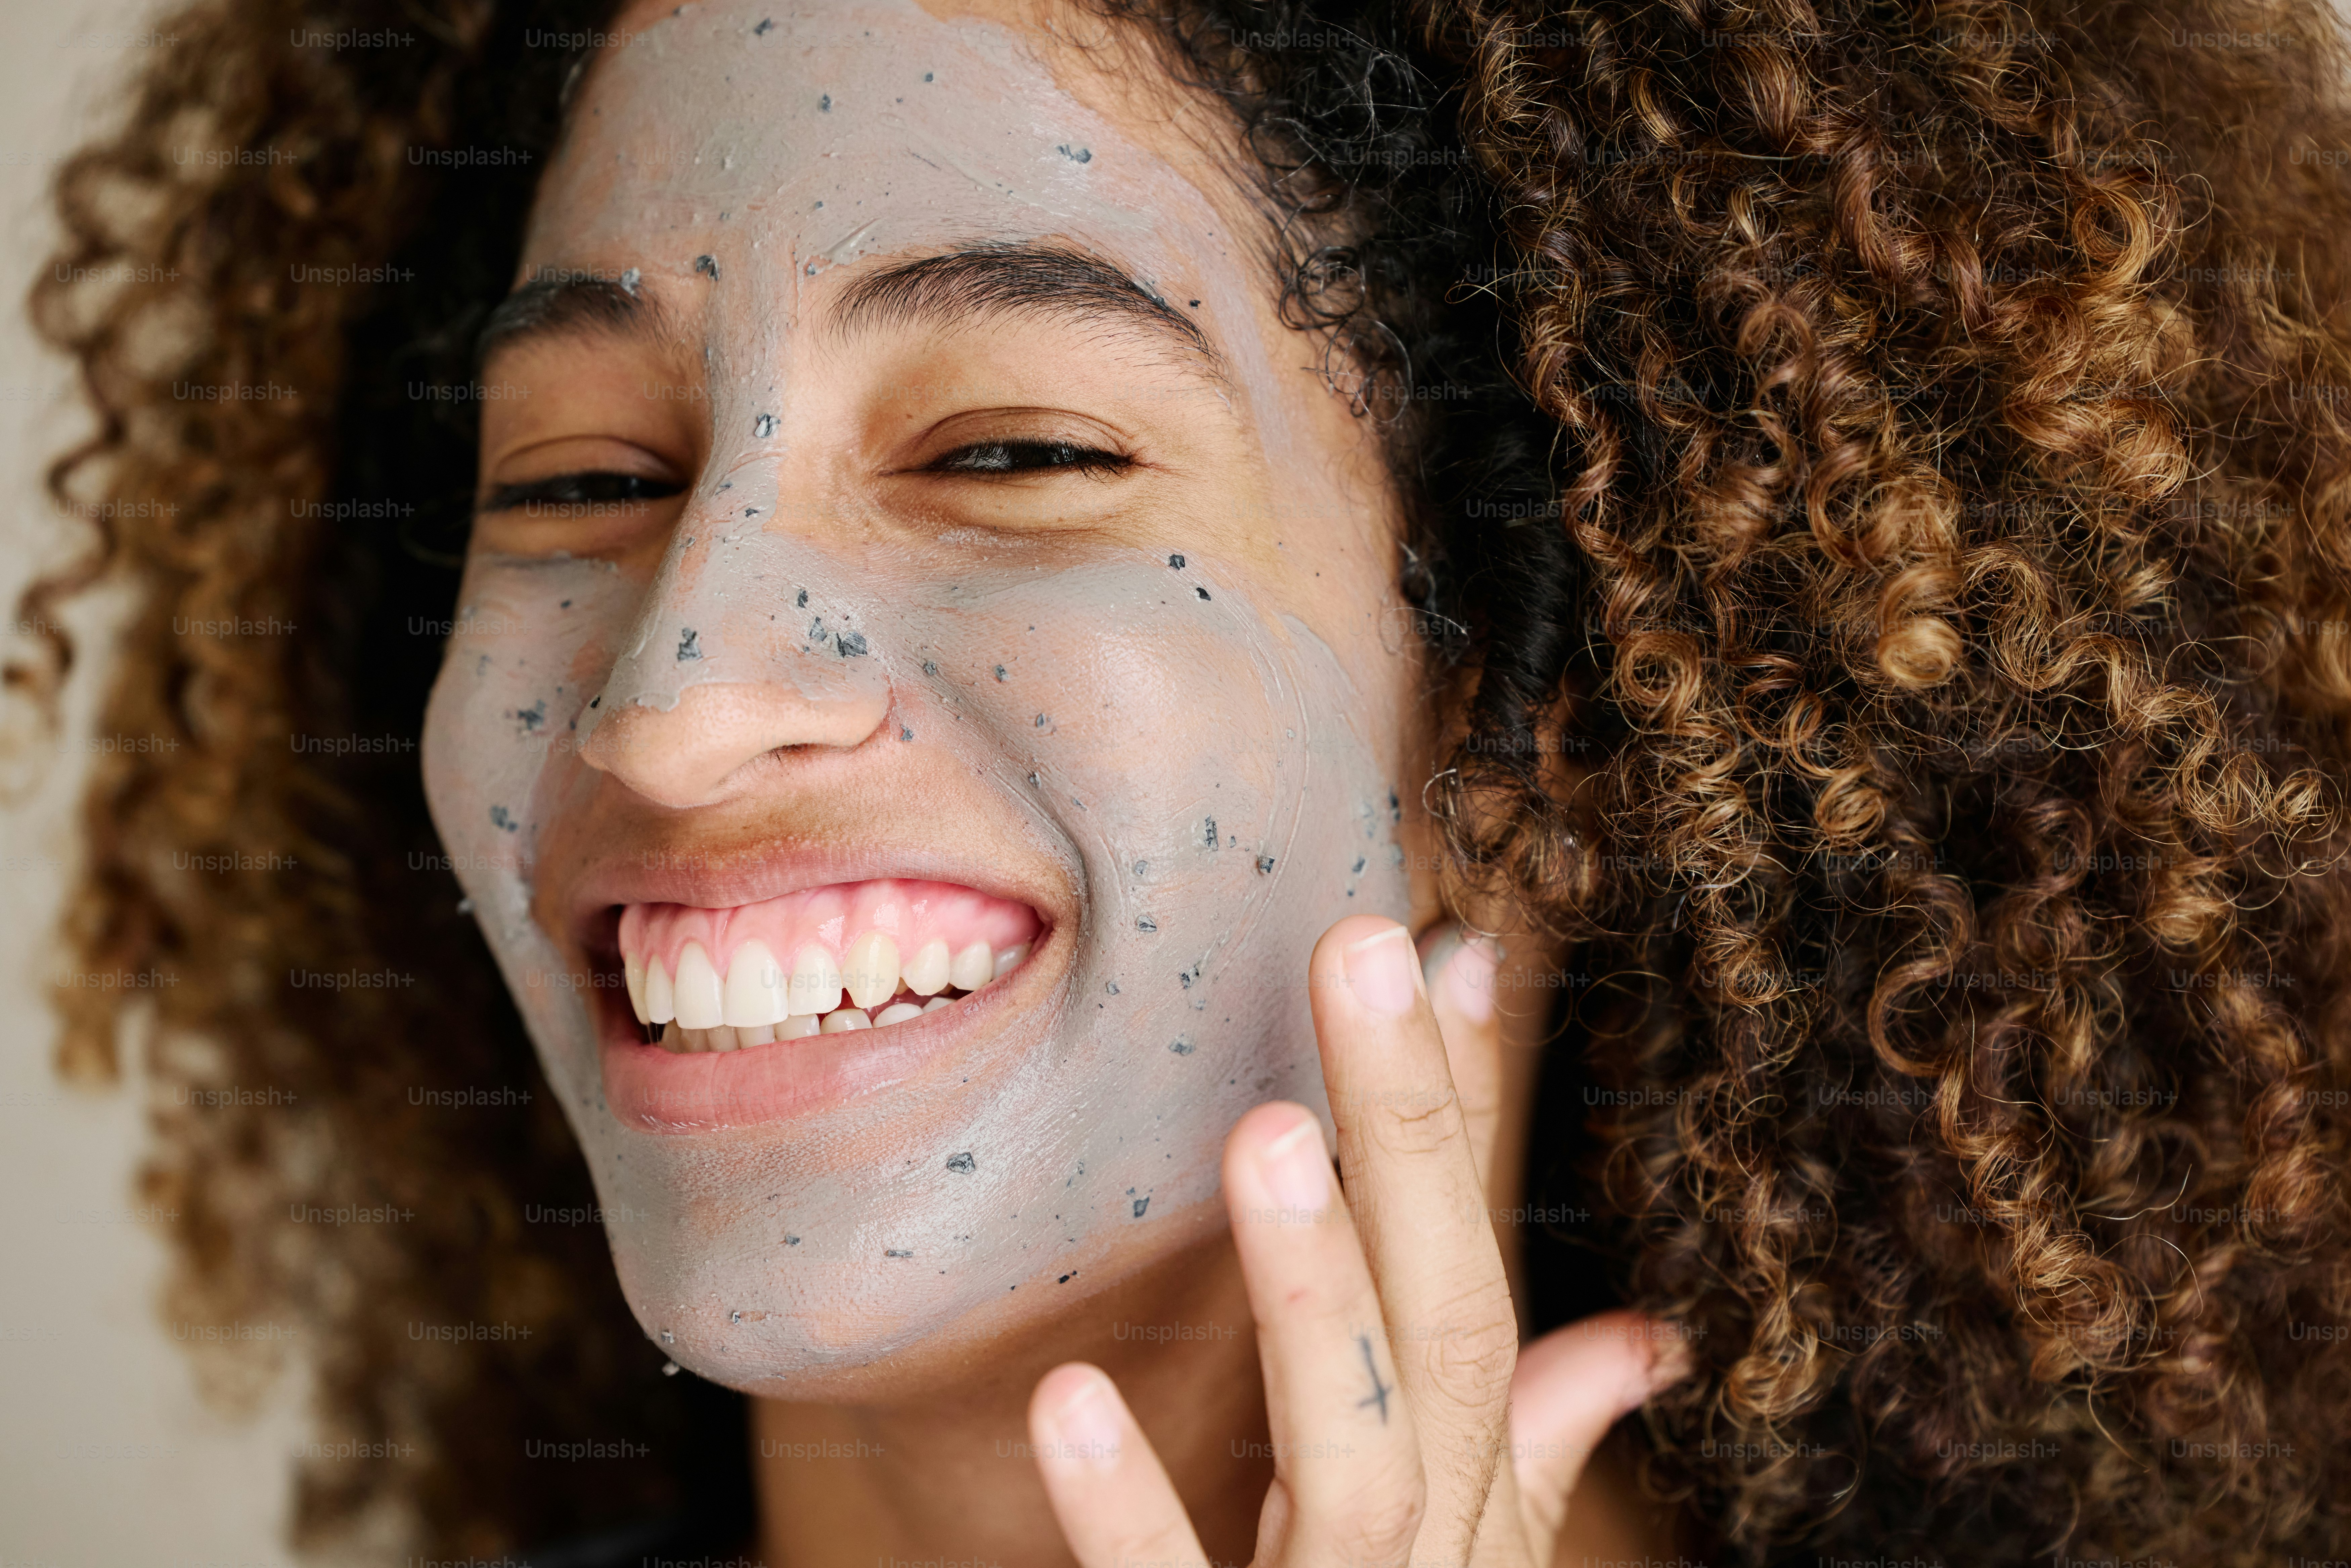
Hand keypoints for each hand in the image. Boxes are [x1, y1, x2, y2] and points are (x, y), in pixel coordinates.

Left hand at [1025, 914, 1691, 1566]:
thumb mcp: (1477, 1561)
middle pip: (1443, 1326)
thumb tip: (1633, 1336)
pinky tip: (1069, 1399)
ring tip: (1268, 1135)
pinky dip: (1135, 1513)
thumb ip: (1532, 1456)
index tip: (1460, 944)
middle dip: (1417, 1136)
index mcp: (1472, 1501)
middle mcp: (1436, 1544)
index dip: (1474, 1115)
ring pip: (1350, 1451)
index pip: (1479, 1276)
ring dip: (1315, 1296)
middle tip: (1369, 941)